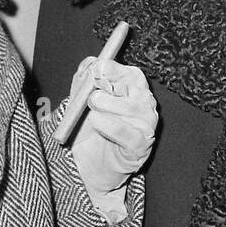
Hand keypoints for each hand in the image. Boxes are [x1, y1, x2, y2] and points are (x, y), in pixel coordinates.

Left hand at [70, 57, 156, 201]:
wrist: (89, 163)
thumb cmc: (89, 127)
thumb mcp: (80, 100)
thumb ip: (84, 79)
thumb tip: (89, 64)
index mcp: (132, 88)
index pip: (130, 73)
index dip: (114, 69)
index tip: (97, 70)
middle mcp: (144, 103)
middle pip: (136, 86)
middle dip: (111, 86)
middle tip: (91, 93)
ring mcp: (146, 125)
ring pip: (135, 108)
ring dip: (110, 106)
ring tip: (92, 111)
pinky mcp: (141, 146)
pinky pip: (130, 134)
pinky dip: (111, 127)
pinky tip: (97, 124)